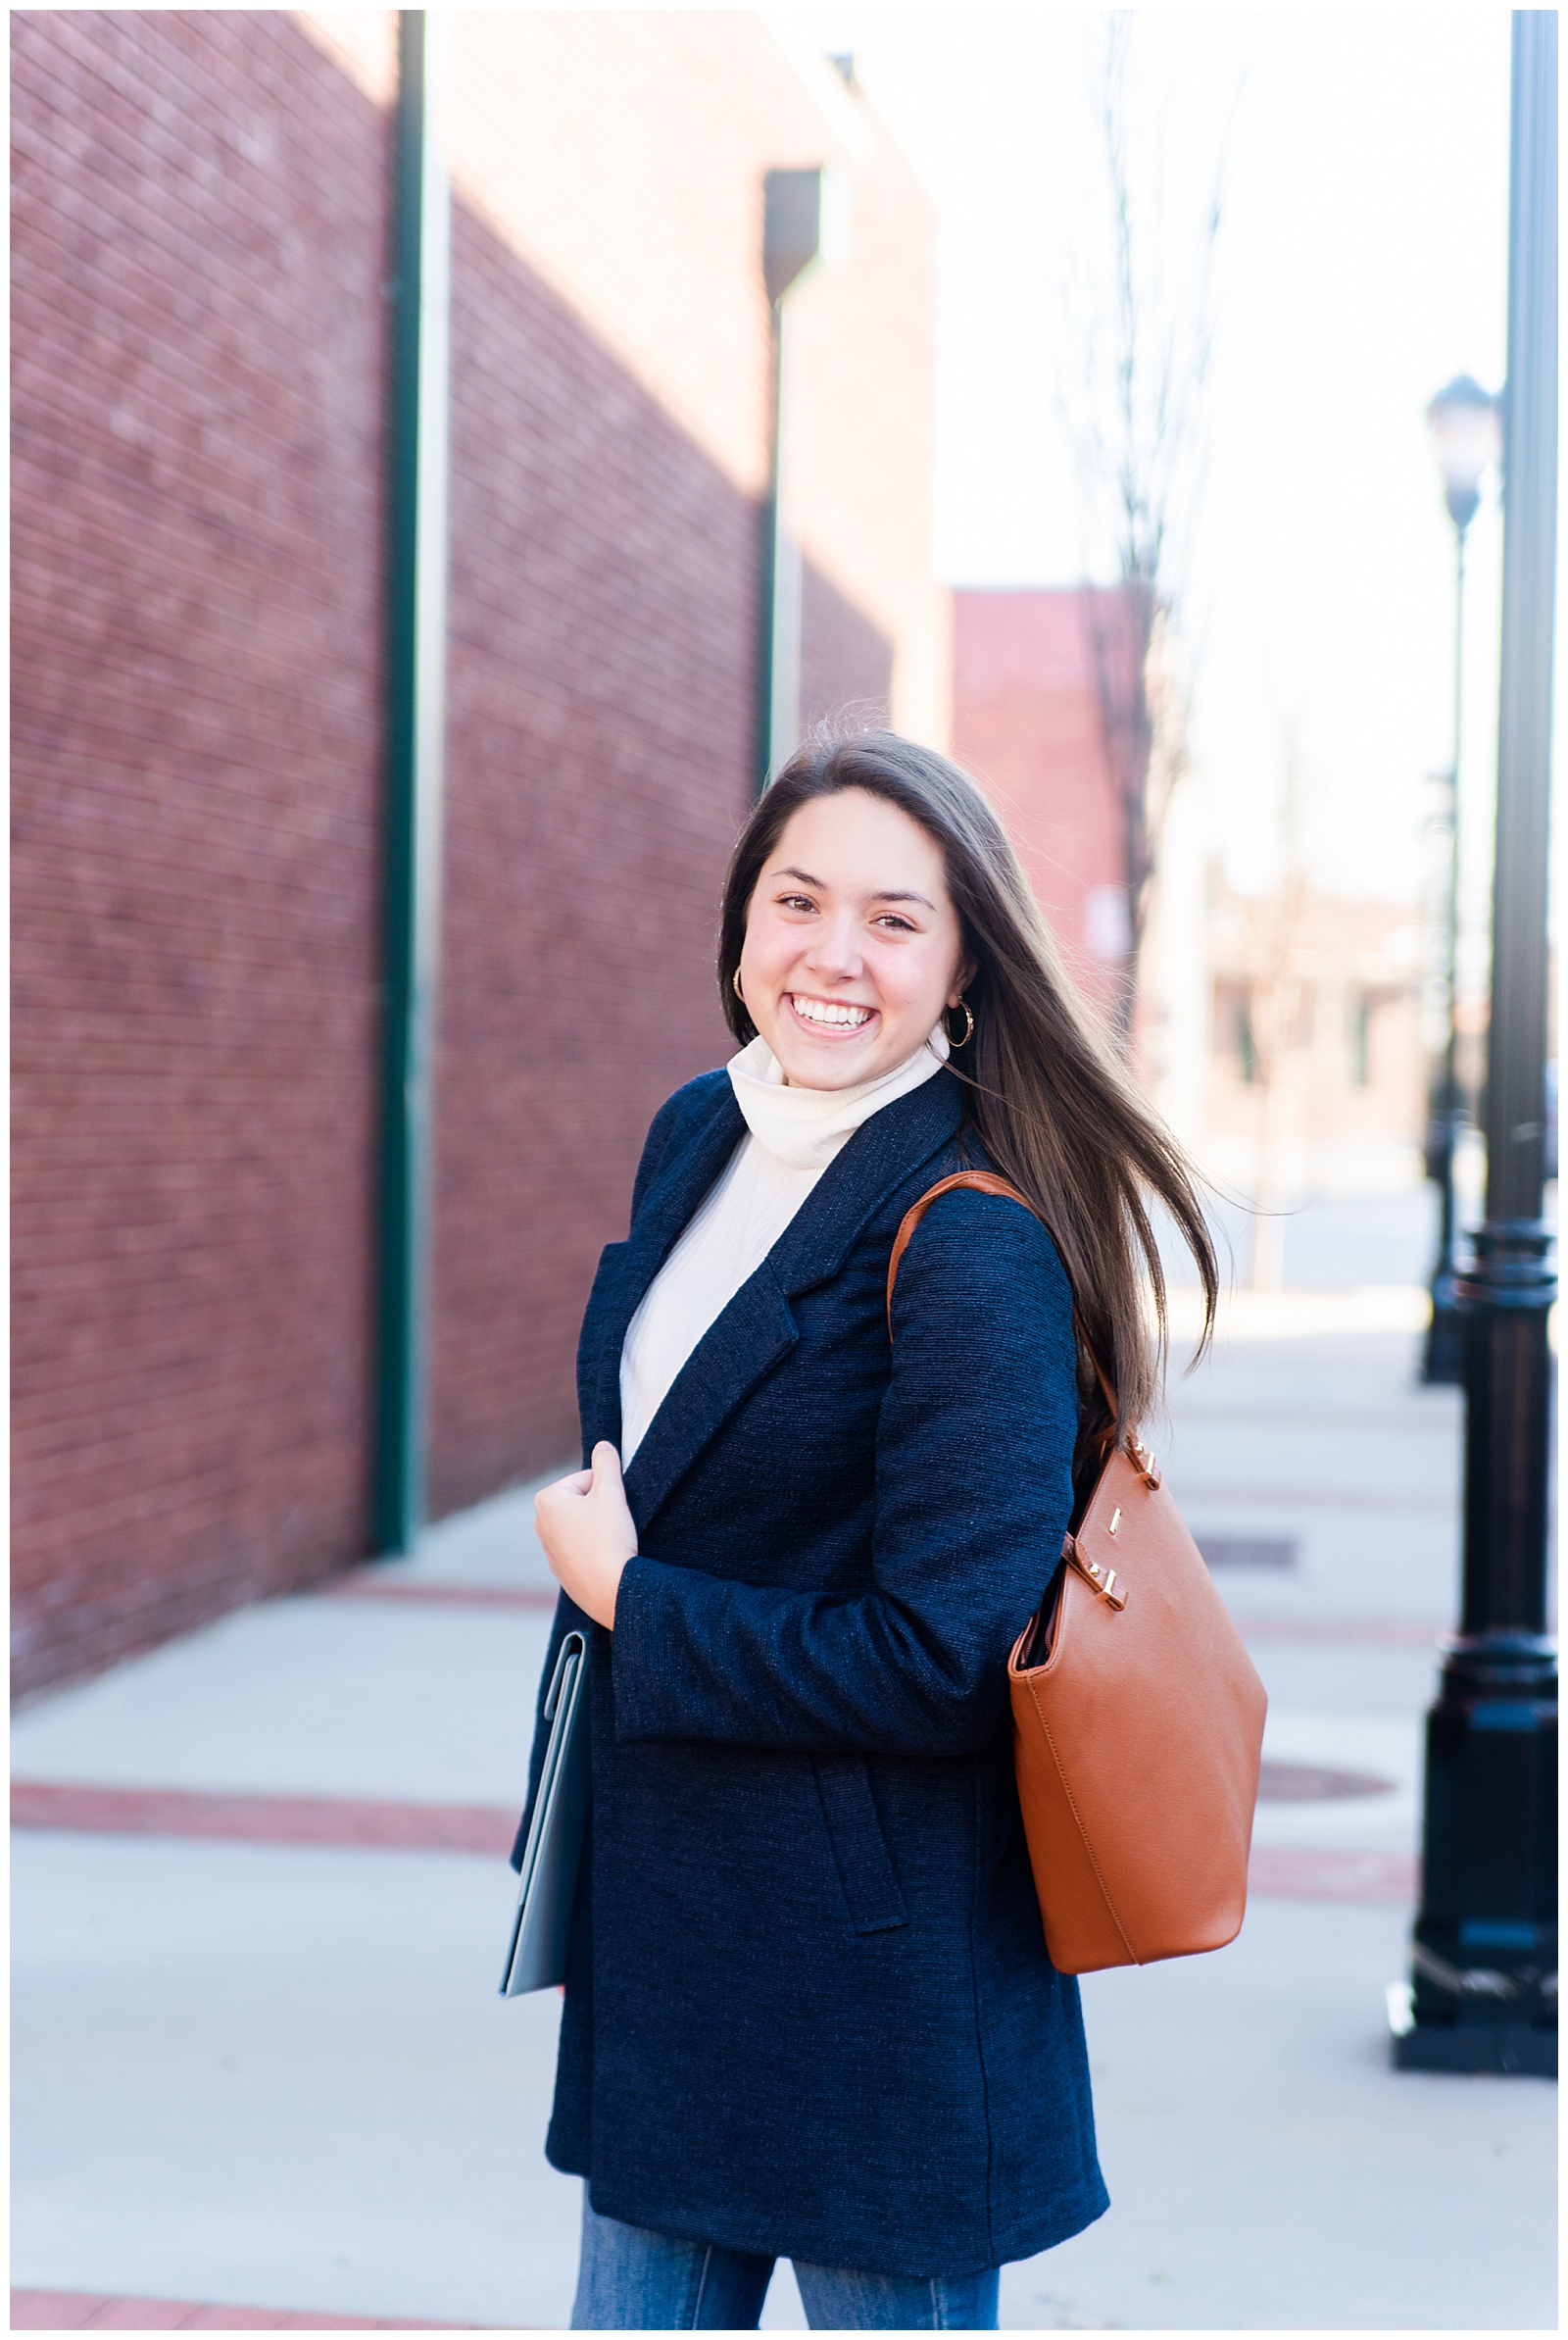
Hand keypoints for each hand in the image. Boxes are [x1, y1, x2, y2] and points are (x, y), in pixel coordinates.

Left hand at [534, 1441, 637, 1628]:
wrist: (610, 1591)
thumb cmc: (608, 1540)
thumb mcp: (611, 1493)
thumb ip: (607, 1463)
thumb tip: (603, 1445)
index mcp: (546, 1500)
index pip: (587, 1479)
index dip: (607, 1490)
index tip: (614, 1510)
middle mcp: (540, 1523)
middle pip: (583, 1500)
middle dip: (601, 1509)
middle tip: (613, 1527)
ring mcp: (548, 1548)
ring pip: (584, 1524)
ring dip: (599, 1528)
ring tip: (609, 1545)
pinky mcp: (560, 1568)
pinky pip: (582, 1547)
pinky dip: (595, 1548)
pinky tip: (604, 1559)